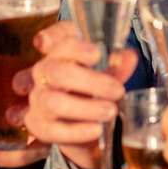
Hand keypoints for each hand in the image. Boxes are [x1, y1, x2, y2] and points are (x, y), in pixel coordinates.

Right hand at [17, 20, 137, 168]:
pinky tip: (97, 129)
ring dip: (85, 108)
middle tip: (118, 91)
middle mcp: (43, 73)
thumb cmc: (90, 91)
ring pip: (53, 101)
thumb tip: (130, 57)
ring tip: (110, 111)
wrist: (78, 126)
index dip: (75, 45)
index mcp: (59, 52)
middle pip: (57, 71)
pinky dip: (77, 131)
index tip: (96, 54)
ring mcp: (37, 99)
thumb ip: (117, 66)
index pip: (59, 38)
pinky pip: (53, 129)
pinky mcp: (37, 126)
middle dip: (90, 81)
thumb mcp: (106, 75)